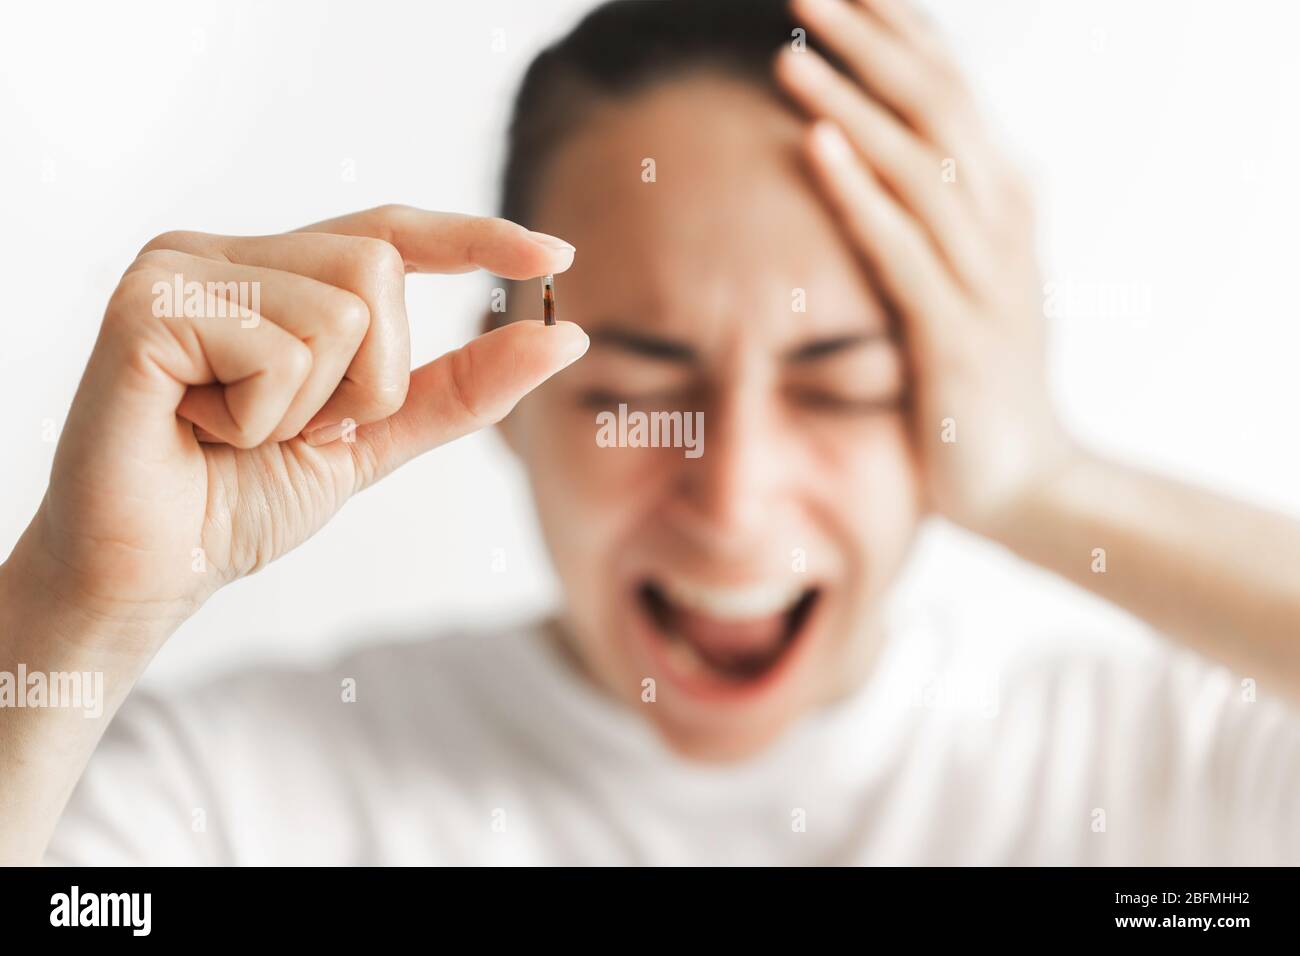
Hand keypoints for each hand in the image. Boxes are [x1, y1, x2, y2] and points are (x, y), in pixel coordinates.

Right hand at [10, 205, 585, 652]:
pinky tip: (201, 431)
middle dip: (371, 379)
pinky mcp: (146, 305)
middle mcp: (223, 251)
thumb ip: (461, 387)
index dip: (474, 238)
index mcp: (272, 272)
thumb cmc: (242, 498)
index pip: (389, 232)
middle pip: (379, 269)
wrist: (153, 574)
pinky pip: (280, 351)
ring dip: (314, 407)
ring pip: (342, 311)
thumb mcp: (375, 438)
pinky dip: (263, 419)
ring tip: (240, 431)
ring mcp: (179, 268)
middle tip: (294, 428)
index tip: (555, 256)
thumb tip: (564, 337)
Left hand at [777, 0, 1077, 534]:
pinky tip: (814, 146)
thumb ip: (939, 220)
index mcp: (999, 202)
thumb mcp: (968, 284)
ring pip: (918, 166)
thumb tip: (893, 159)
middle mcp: (1000, 222)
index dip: (900, 28)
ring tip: (793, 51)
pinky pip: (902, 251)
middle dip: (870, 40)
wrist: (1030, 483)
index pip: (949, 89)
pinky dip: (859, 193)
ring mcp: (985, 277)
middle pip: (936, 103)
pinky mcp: (957, 336)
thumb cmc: (981, 381)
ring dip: (853, 102)